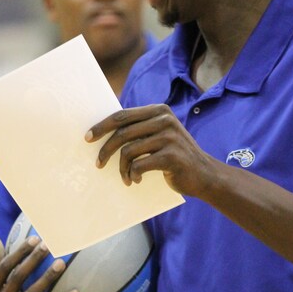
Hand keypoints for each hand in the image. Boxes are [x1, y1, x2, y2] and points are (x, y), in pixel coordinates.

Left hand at [85, 105, 217, 197]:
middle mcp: (164, 120)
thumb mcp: (160, 135)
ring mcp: (169, 137)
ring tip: (125, 177)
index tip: (88, 138)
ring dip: (121, 168)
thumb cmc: (175, 157)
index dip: (102, 126)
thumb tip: (105, 131)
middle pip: (122, 133)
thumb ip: (140, 129)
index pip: (122, 116)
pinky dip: (133, 175)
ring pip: (129, 151)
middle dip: (105, 150)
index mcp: (159, 111)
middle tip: (98, 163)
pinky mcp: (171, 156)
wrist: (204, 174)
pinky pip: (139, 165)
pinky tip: (136, 180)